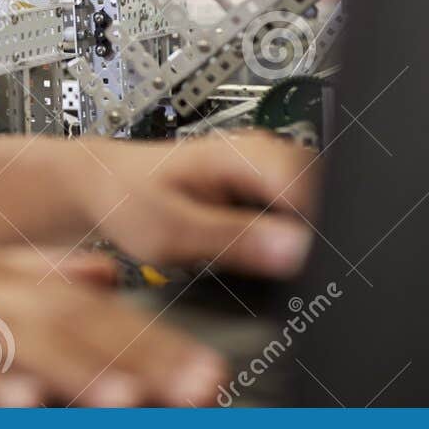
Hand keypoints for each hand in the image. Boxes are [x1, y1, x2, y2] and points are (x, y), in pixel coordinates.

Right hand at [0, 231, 228, 406]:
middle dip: (139, 357)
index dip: (153, 338)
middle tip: (201, 389)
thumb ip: (32, 269)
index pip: (89, 303)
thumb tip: (106, 273)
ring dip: (76, 369)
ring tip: (132, 401)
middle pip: (67, 319)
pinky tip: (16, 404)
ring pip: (13, 336)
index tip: (212, 373)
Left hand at [82, 130, 315, 275]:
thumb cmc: (126, 199)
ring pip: (314, 199)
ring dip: (309, 234)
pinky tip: (276, 258)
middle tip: (305, 275)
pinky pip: (296, 208)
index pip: (311, 183)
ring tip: (285, 268)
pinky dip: (294, 234)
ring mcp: (263, 167)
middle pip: (322, 189)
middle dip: (323, 232)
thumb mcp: (172, 232)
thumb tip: (294, 249)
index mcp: (241, 154)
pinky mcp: (261, 184)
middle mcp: (259, 152)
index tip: (315, 264)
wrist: (104, 187)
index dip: (321, 227)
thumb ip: (233, 240)